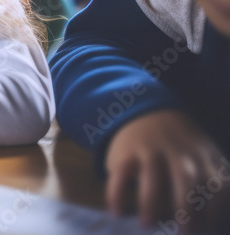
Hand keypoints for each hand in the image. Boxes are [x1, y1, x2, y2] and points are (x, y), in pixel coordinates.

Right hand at [105, 109, 229, 230]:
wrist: (147, 111)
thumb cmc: (181, 146)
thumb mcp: (205, 155)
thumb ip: (215, 181)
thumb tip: (219, 220)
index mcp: (204, 156)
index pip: (215, 185)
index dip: (214, 210)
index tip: (207, 231)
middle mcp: (179, 152)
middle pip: (186, 179)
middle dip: (186, 208)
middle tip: (183, 233)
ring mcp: (150, 149)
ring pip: (152, 176)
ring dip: (149, 203)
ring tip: (146, 225)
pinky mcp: (126, 151)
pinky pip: (121, 173)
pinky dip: (117, 193)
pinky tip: (115, 212)